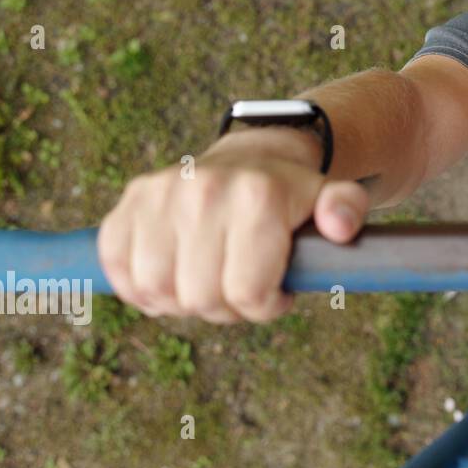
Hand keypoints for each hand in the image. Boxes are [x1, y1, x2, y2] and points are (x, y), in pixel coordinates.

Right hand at [97, 142, 367, 322]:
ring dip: (182, 301)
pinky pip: (119, 269)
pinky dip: (141, 286)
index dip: (264, 306)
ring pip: (156, 290)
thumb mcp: (332, 199)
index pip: (247, 293)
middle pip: (201, 298)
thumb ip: (347, 210)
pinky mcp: (130, 201)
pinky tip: (172, 272)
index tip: (275, 291)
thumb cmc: (293, 197)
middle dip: (226, 307)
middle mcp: (204, 189)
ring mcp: (161, 192)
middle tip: (242, 285)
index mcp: (258, 195)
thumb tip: (341, 225)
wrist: (252, 160)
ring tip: (208, 279)